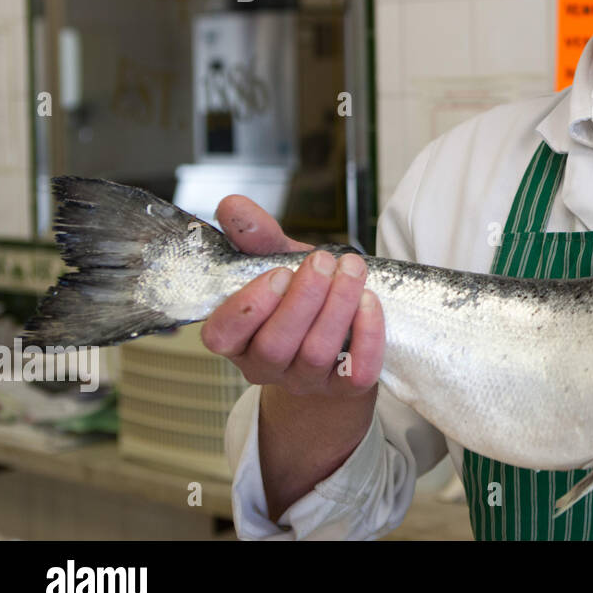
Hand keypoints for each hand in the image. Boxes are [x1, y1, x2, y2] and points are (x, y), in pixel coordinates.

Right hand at [199, 194, 383, 396]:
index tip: (279, 272)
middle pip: (275, 344)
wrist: (339, 336)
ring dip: (337, 305)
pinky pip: (356, 371)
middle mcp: (265, 365)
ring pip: (316, 352)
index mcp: (236, 337)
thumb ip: (256, 237)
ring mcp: (304, 381)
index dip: (248, 306)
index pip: (222, 335)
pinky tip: (370, 301)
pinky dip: (367, 335)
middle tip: (324, 261)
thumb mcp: (276, 262)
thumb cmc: (300, 295)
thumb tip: (233, 205)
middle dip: (303, 299)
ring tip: (352, 268)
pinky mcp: (344, 387)